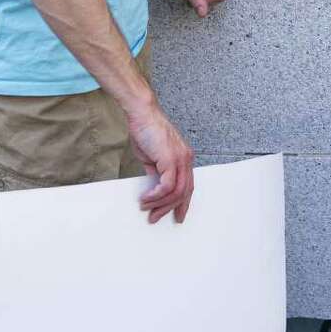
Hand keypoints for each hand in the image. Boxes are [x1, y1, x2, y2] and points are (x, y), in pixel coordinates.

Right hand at [129, 103, 196, 224]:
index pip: (188, 185)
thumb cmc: (146, 131)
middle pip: (185, 192)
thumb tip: (155, 188)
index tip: (177, 216)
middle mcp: (186, 159)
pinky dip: (155, 195)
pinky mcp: (170, 159)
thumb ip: (157, 172)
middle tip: (156, 217)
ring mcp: (180, 159)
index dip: (183, 203)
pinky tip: (145, 198)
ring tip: (146, 208)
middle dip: (171, 209)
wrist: (142, 114)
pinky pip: (166, 186)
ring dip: (160, 204)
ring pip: (176, 192)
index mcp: (185, 158)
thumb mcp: (153, 157)